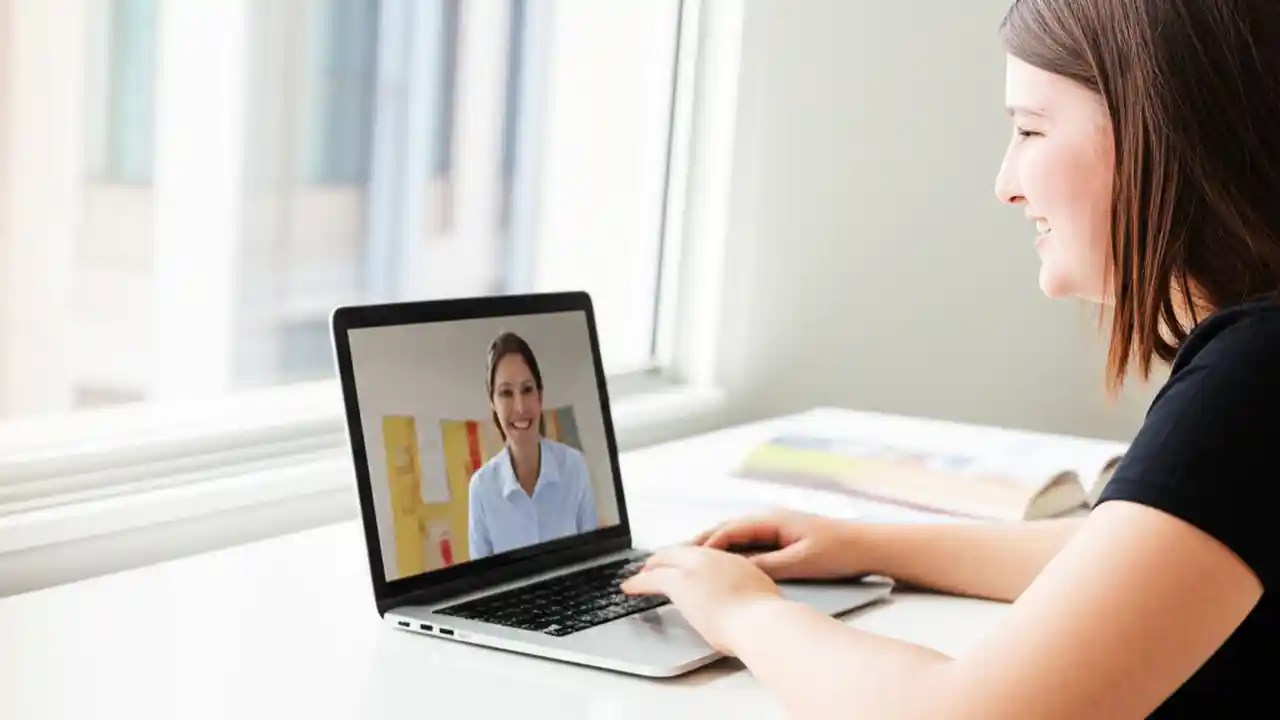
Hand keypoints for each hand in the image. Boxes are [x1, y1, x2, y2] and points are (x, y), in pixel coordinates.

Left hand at [620, 545, 785, 653]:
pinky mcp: (678, 582)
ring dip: (650, 568)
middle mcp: (710, 557)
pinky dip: (637, 582)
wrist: (758, 620)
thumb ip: (742, 590)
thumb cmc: (763, 616)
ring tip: (639, 575)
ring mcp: (693, 567)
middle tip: (653, 566)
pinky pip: (650, 578)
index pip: (701, 553)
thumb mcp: (758, 593)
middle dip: (664, 559)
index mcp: (730, 559)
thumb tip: (739, 599)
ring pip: (663, 561)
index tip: (680, 563)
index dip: (685, 558)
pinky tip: (628, 587)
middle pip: (679, 552)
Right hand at [691, 509, 866, 579]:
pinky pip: (749, 544)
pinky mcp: (782, 540)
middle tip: (676, 556)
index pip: (729, 530)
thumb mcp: (800, 561)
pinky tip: (724, 565)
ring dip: (715, 547)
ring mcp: (775, 529)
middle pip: (727, 530)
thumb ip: (768, 564)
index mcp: (772, 520)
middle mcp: (770, 520)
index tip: (686, 557)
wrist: (868, 546)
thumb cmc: (838, 550)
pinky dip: (732, 553)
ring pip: (736, 537)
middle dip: (701, 543)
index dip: (705, 544)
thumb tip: (738, 569)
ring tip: (691, 561)